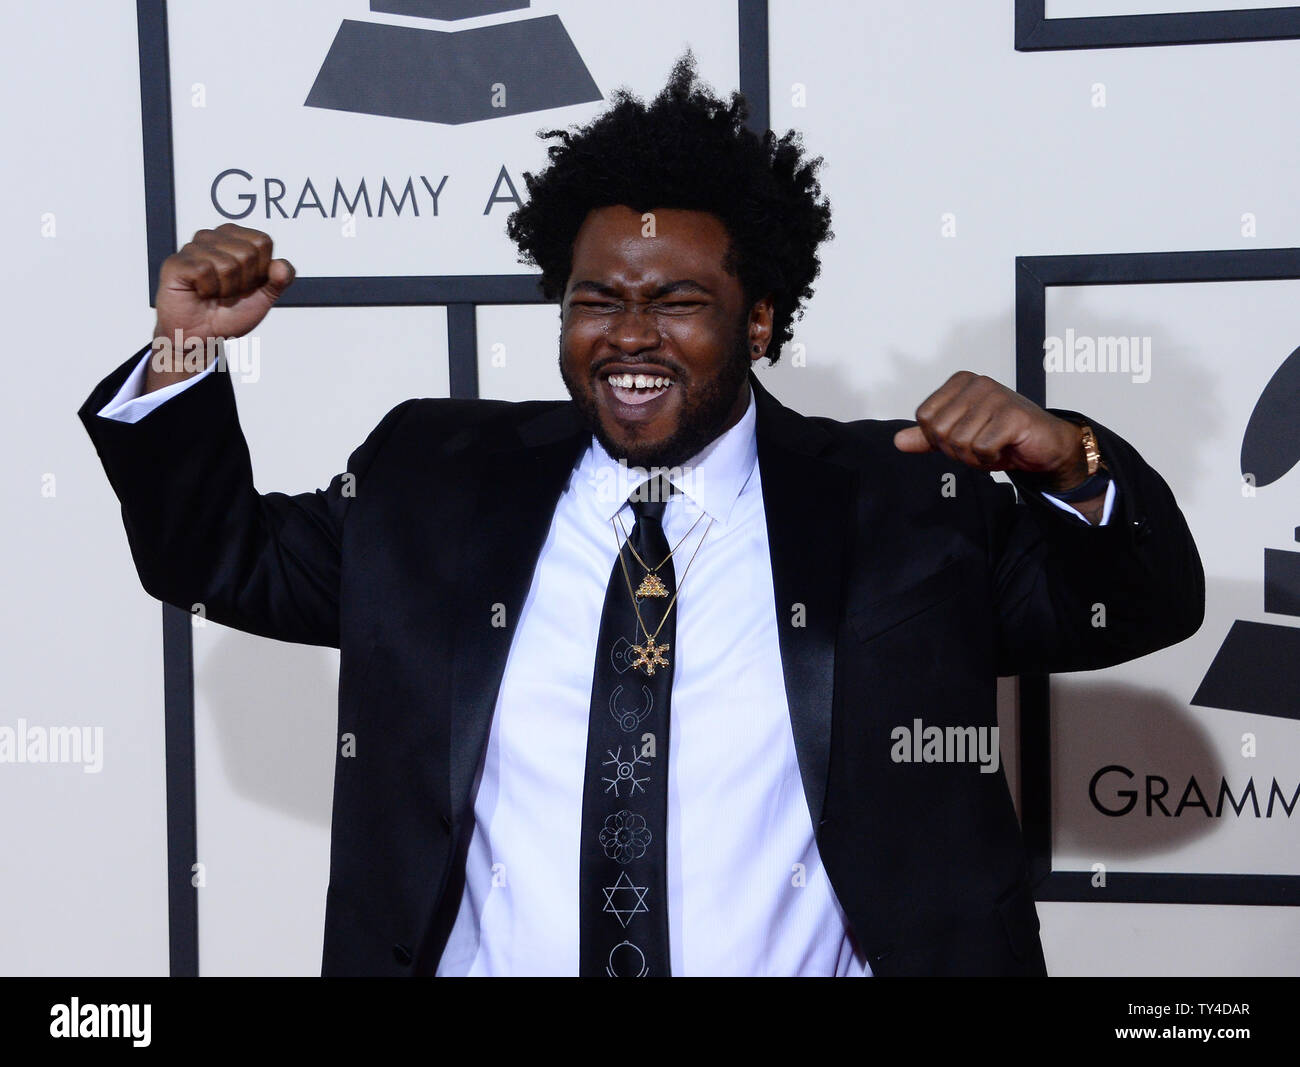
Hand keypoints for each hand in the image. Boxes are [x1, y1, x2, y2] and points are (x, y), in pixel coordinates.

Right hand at [148, 224, 293, 390]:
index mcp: (236, 239)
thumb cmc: (230, 313)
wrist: (204, 336)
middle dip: (244, 281)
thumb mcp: (264, 297)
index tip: (248, 283)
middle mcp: (213, 237)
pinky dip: (208, 290)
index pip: (262, 241)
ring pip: (227, 264)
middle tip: (229, 292)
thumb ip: (280, 280)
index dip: (262, 269)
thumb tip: (281, 265)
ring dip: (226, 289)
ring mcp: (193, 248)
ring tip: (214, 293)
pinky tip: (200, 293)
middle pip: (247, 252)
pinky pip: (204, 271)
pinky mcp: (176, 262)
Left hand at [893, 371, 1087, 490]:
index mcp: (959, 382)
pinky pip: (981, 447)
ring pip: (959, 441)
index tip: (962, 438)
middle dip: (955, 450)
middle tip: (979, 447)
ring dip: (974, 457)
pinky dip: (989, 458)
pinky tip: (1004, 450)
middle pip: (938, 430)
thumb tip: (898, 441)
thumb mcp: (959, 436)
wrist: (1044, 446)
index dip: (938, 438)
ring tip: (992, 448)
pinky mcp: (1013, 415)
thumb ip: (927, 437)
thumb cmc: (1002, 437)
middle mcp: (977, 383)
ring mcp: (995, 396)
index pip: (924, 417)